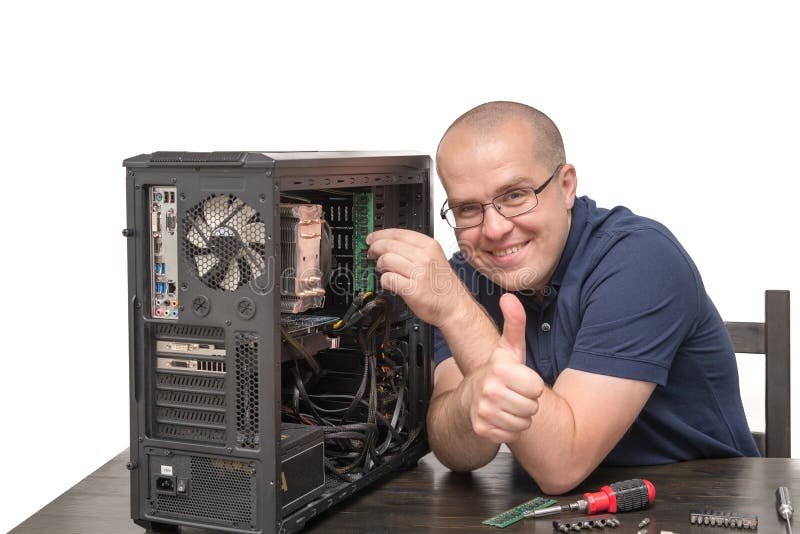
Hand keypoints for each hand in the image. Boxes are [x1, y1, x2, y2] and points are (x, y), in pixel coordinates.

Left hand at [366, 228, 464, 326]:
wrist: (455, 307)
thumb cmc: (444, 286)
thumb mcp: (435, 258)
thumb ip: (415, 250)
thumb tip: (389, 245)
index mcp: (429, 246)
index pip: (398, 233)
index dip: (380, 235)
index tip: (371, 238)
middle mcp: (424, 257)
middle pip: (388, 245)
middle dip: (374, 249)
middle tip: (371, 254)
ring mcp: (419, 273)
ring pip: (386, 260)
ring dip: (379, 266)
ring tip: (383, 271)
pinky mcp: (412, 289)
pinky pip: (388, 279)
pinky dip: (384, 281)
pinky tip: (388, 283)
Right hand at [463, 293, 543, 443]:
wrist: (472, 396)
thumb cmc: (496, 371)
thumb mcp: (508, 348)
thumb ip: (514, 323)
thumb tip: (509, 297)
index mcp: (499, 369)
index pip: (536, 386)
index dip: (531, 384)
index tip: (519, 379)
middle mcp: (490, 390)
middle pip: (532, 406)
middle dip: (527, 401)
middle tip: (514, 393)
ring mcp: (484, 410)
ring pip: (524, 422)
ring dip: (520, 416)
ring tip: (508, 404)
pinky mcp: (483, 428)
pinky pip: (512, 434)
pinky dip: (510, 429)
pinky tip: (502, 416)